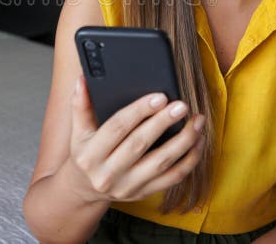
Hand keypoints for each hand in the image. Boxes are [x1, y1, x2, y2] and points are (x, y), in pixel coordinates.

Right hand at [65, 75, 205, 203]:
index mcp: (90, 155)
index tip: (159, 97)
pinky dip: (189, 160)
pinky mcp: (144, 193)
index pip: (117, 128)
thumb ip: (80, 105)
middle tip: (181, 106)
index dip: (139, 111)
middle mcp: (107, 173)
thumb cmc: (85, 154)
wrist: (85, 190)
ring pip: (161, 163)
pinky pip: (172, 178)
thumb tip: (82, 80)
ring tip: (197, 122)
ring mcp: (127, 186)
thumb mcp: (77, 132)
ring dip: (183, 142)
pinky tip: (198, 143)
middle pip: (140, 144)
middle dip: (163, 123)